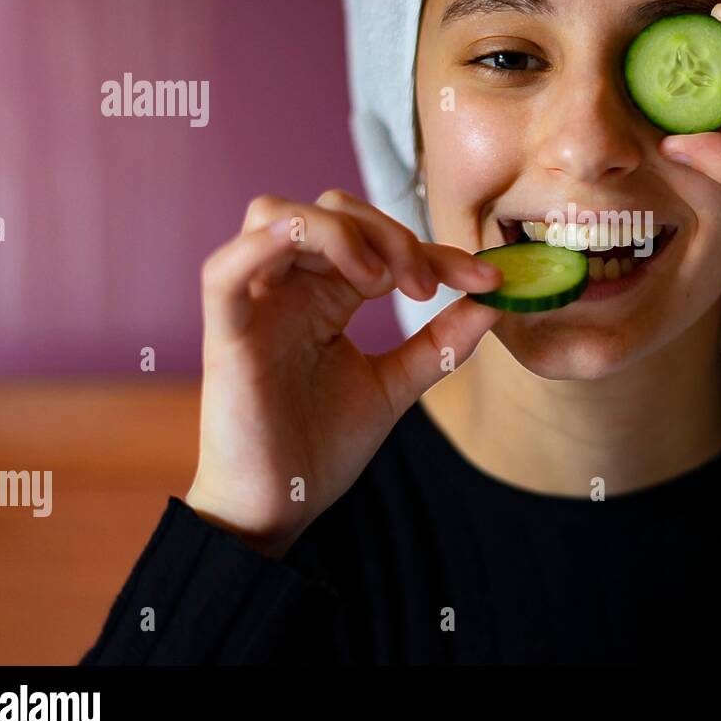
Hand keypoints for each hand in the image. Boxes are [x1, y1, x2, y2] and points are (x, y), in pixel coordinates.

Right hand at [186, 189, 502, 557]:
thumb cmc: (320, 447)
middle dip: (391, 233)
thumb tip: (496, 303)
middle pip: (333, 210)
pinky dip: (265, 243)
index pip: (379, 240)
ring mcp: (254, 307)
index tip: (487, 282)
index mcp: (324, 295)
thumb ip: (441, 342)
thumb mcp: (396, 385)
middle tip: (425, 288)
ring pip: (278, 214)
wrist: (279, 510)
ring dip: (339, 231)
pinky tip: (323, 256)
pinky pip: (225, 270)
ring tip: (380, 281)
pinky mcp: (225, 338)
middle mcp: (287, 288)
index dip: (438, 251)